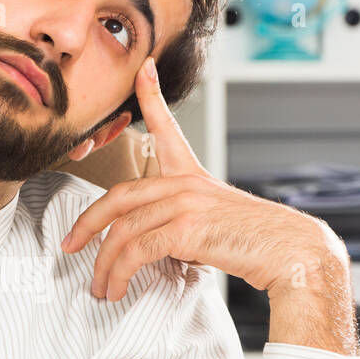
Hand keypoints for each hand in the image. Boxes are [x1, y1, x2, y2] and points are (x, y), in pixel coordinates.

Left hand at [60, 57, 346, 302]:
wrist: (290, 253)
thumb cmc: (254, 243)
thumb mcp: (212, 223)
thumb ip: (177, 223)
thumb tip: (145, 248)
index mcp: (191, 175)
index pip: (167, 128)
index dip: (151, 95)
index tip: (143, 69)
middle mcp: (185, 183)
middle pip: (118, 198)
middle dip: (87, 224)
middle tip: (69, 245)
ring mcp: (185, 204)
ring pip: (122, 232)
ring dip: (104, 266)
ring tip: (100, 289)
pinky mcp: (186, 229)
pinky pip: (136, 252)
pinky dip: (119, 274)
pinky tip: (117, 289)